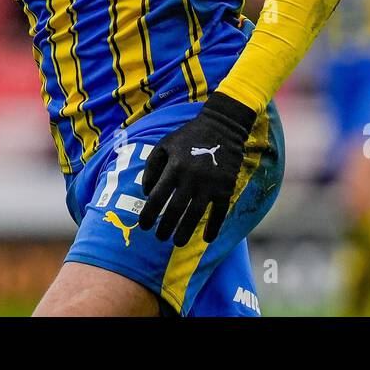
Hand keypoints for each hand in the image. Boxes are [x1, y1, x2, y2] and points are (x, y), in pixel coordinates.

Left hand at [137, 93, 257, 246]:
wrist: (222, 127)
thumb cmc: (188, 137)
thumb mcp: (164, 145)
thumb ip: (151, 167)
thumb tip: (146, 193)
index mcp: (174, 168)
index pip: (157, 198)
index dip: (148, 215)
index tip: (144, 227)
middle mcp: (191, 178)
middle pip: (175, 211)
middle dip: (165, 227)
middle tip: (160, 238)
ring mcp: (210, 184)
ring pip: (195, 215)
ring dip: (185, 232)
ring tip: (177, 242)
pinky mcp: (226, 187)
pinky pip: (219, 213)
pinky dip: (214, 227)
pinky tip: (207, 239)